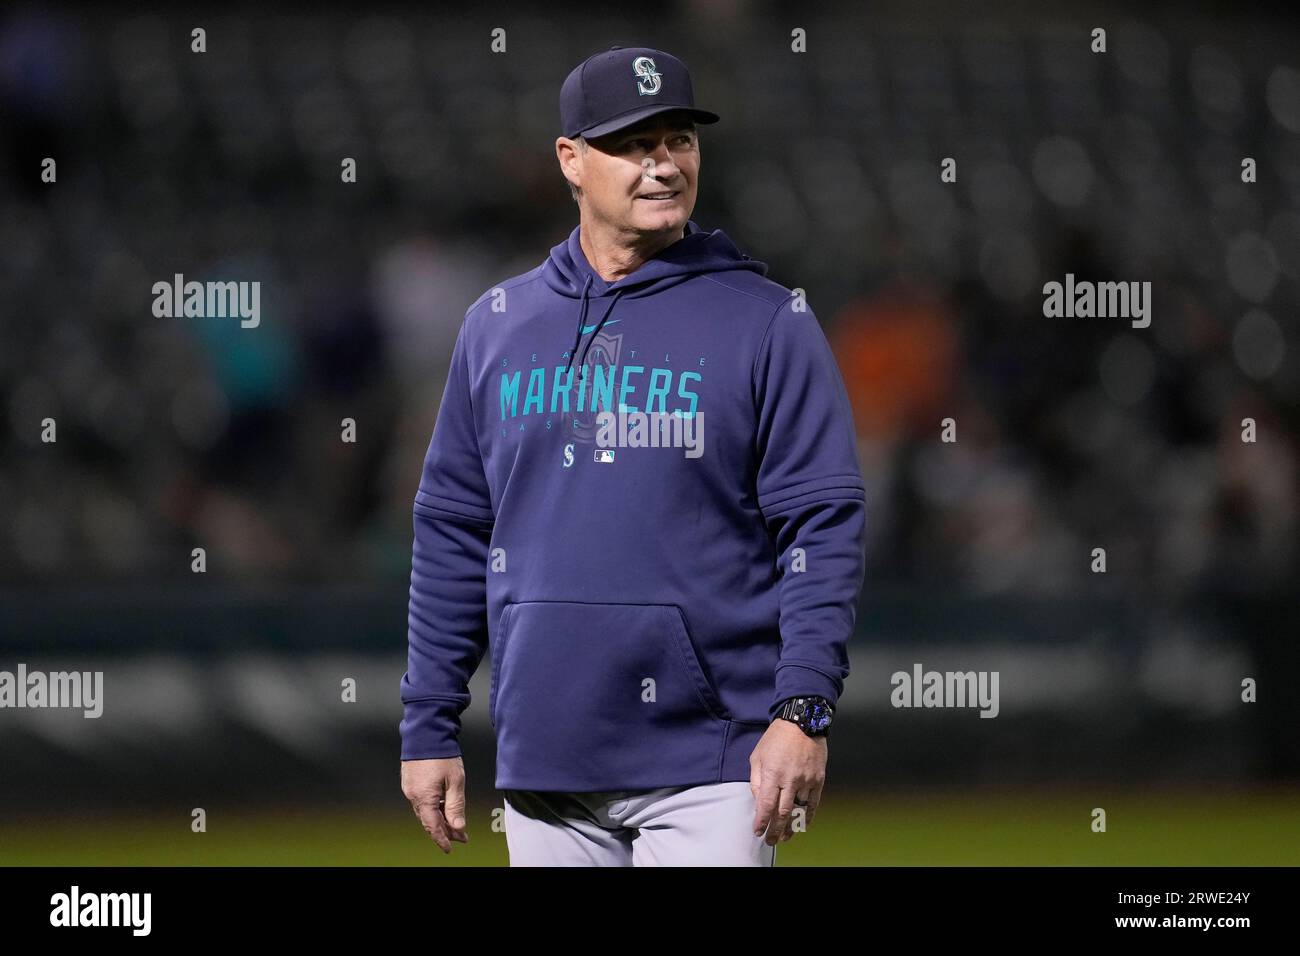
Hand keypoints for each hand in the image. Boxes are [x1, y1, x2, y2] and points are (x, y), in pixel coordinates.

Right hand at [401, 756, 468, 853]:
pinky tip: (443, 807)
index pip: (433, 826)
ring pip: (425, 811)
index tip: (450, 847)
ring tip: (454, 823)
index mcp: (424, 797)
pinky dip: (433, 808)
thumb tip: (458, 826)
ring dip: (439, 819)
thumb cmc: (441, 754)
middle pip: (429, 820)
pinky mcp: (410, 781)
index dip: (442, 839)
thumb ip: (455, 805)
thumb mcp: (455, 781)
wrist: (426, 732)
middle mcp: (413, 795)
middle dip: (444, 830)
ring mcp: (410, 788)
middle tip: (460, 836)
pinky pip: (421, 801)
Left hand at [749, 719, 826, 845]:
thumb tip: (759, 800)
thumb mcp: (757, 756)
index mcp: (772, 774)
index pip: (766, 806)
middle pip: (782, 813)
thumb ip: (756, 780)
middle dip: (775, 830)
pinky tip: (803, 824)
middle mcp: (790, 780)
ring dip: (791, 827)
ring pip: (798, 810)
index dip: (762, 822)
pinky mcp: (818, 779)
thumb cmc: (777, 738)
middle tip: (771, 840)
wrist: (802, 722)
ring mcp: (806, 780)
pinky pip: (813, 803)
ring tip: (785, 837)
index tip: (758, 831)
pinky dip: (808, 816)